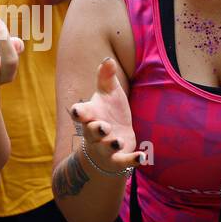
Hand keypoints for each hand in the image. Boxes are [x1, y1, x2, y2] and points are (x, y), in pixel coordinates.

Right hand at [69, 58, 143, 172]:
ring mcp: (104, 147)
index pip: (80, 113)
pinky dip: (132, 160)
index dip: (78, 113)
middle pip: (91, 132)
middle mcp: (94, 132)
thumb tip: (108, 59)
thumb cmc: (107, 112)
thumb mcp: (108, 93)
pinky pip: (122, 162)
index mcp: (90, 115)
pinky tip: (142, 157)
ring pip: (104, 149)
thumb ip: (106, 77)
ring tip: (118, 142)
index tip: (77, 111)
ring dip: (111, 145)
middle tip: (104, 127)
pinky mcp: (117, 159)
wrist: (110, 141)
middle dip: (96, 130)